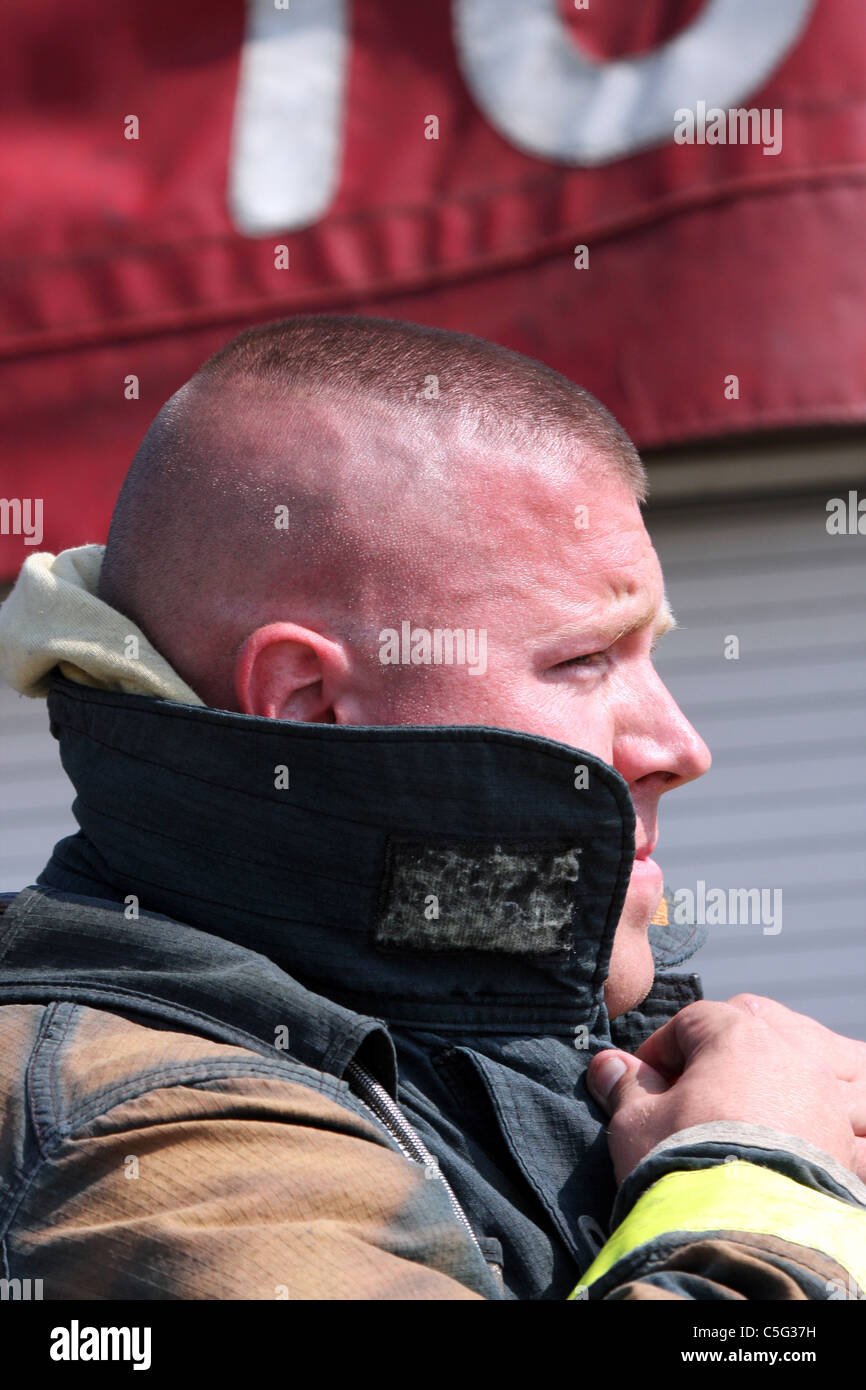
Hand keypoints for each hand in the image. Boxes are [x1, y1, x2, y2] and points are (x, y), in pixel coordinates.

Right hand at [586, 994, 865, 1185]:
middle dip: (718, 1061)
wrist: (745, 1237)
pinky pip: (823, 1119)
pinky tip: (773, 1151)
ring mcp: (825, 1099)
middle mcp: (791, 1056)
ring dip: (765, 1089)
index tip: (643, 1082)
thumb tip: (607, 1065)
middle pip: (751, 1037)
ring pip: (794, 1075)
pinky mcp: (843, 1144)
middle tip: (688, 1101)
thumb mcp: (636, 1123)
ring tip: (734, 1126)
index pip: (694, 1020)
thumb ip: (625, 1087)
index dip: (662, 1049)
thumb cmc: (686, 1166)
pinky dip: (800, 1125)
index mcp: (738, 1034)